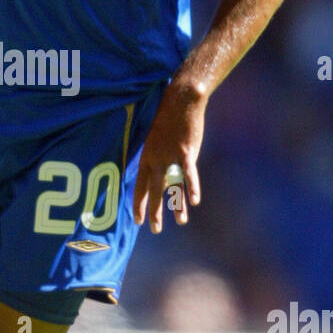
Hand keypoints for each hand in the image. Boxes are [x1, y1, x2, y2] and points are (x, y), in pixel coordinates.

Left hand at [133, 82, 205, 231]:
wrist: (180, 102)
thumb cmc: (167, 120)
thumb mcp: (155, 139)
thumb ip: (156, 157)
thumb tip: (156, 172)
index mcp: (146, 158)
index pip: (139, 187)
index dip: (138, 204)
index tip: (137, 220)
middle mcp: (156, 160)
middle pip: (154, 191)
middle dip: (154, 212)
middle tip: (154, 230)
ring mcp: (171, 157)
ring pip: (173, 186)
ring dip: (177, 205)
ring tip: (180, 222)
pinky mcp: (186, 152)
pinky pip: (188, 174)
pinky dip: (192, 187)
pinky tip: (195, 201)